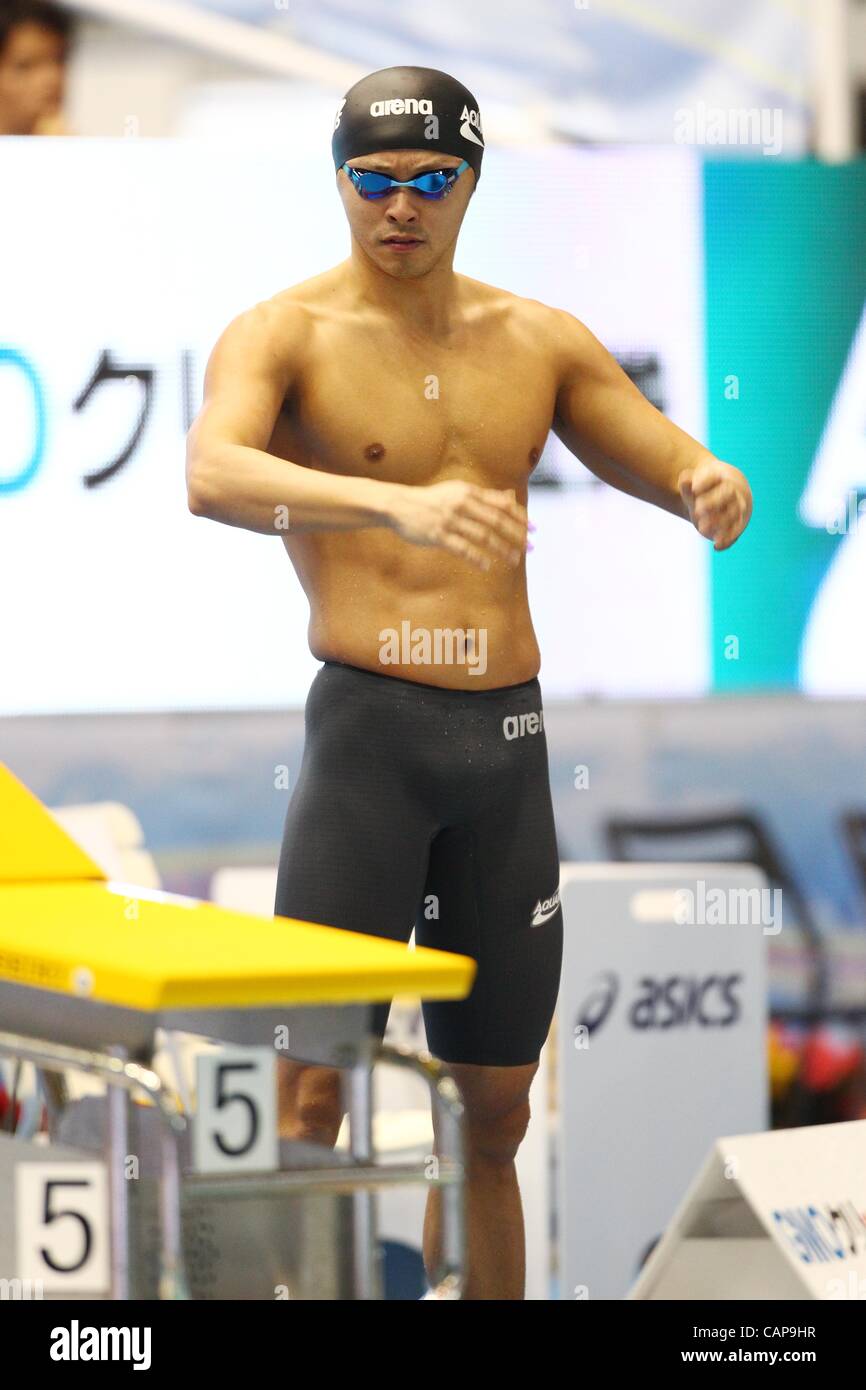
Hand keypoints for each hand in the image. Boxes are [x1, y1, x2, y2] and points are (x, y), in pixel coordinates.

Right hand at [388, 480, 531, 570]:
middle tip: (530, 547)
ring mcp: (450, 520)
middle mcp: (462, 504)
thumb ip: (483, 496)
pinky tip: (488, 565)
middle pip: (497, 521)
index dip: (520, 517)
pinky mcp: (438, 535)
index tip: (534, 529)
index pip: (501, 504)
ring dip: (502, 549)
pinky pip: (463, 548)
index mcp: (469, 492)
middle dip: (517, 535)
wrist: (400, 505)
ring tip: (514, 560)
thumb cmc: (432, 500)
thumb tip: (510, 498)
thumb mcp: (458, 491)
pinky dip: (477, 557)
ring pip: (483, 536)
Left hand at [678, 458, 751, 551]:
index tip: (694, 488)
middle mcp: (733, 493)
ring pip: (732, 515)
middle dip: (713, 502)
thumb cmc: (705, 490)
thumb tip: (684, 479)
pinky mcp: (737, 525)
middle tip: (697, 509)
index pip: (716, 478)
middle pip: (728, 495)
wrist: (724, 497)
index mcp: (722, 479)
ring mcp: (736, 509)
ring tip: (701, 529)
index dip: (706, 482)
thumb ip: (687, 484)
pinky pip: (735, 532)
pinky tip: (716, 546)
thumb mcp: (694, 486)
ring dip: (718, 522)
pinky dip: (728, 540)